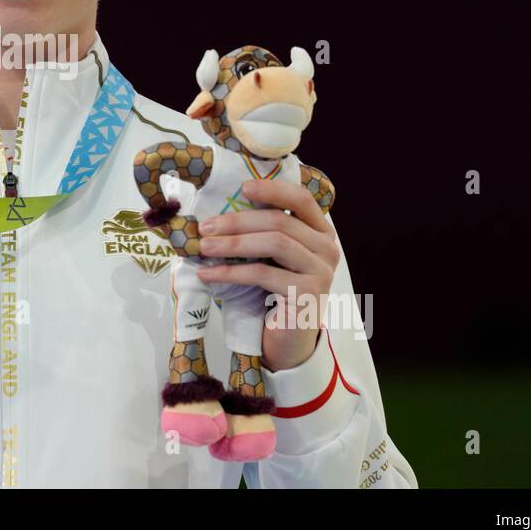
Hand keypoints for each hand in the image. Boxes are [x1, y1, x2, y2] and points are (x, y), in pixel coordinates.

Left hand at [195, 177, 339, 371]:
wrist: (285, 342)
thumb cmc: (273, 294)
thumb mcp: (268, 258)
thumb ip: (258, 234)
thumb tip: (214, 215)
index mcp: (319, 232)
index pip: (302, 199)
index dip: (273, 189)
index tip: (243, 187)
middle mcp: (326, 248)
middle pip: (281, 221)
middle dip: (238, 221)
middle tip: (205, 226)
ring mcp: (321, 271)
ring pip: (275, 243)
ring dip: (234, 242)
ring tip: (204, 247)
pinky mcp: (308, 293)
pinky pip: (264, 274)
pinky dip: (231, 271)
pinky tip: (208, 275)